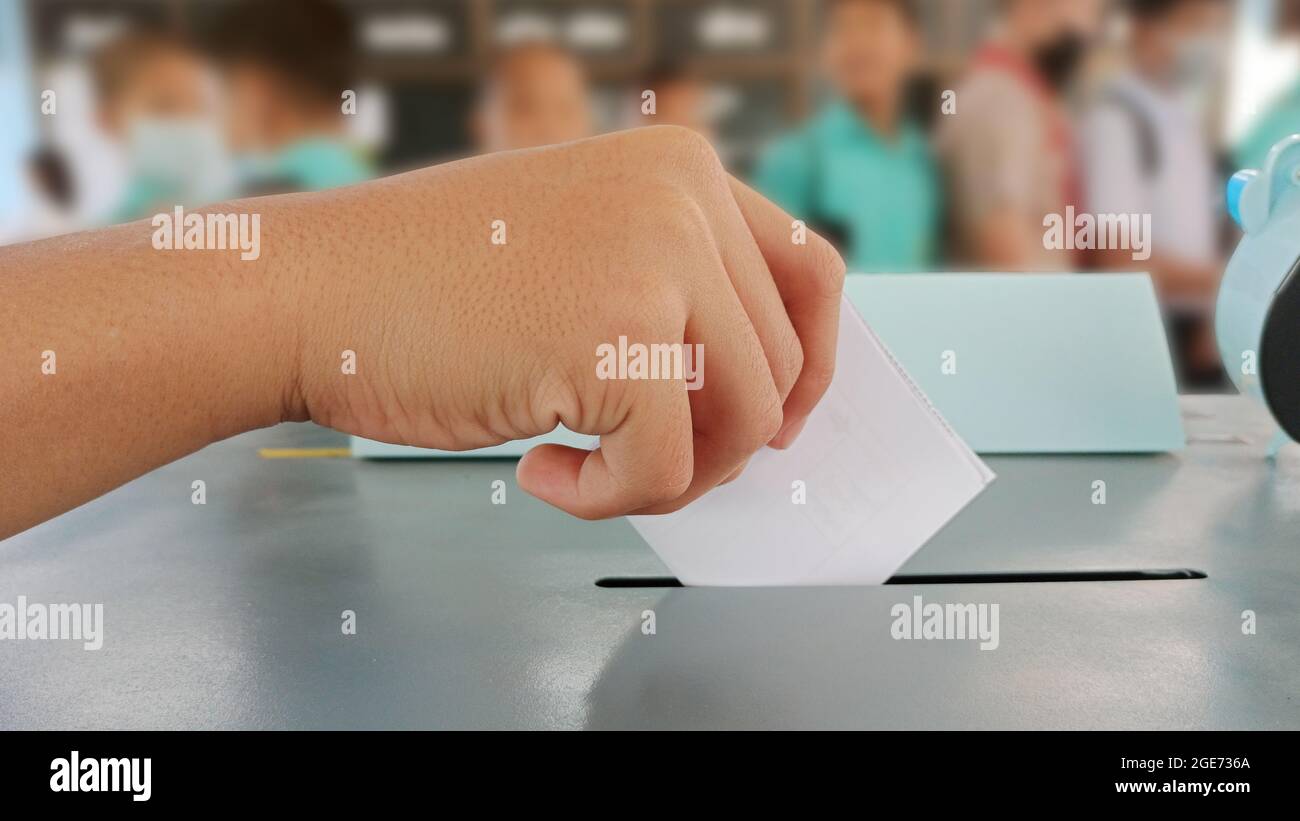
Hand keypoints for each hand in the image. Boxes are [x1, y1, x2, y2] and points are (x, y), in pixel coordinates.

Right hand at [285, 126, 845, 518]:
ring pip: (746, 422)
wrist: (306, 292)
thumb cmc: (423, 284)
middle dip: (720, 440)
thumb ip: (671, 286)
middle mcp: (682, 200)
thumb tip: (756, 390)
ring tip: (588, 463)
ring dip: (673, 473)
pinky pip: (667, 468)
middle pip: (779, 364)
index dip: (809, 363)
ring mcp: (653, 263)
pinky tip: (540, 469)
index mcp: (681, 167)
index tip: (780, 421)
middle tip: (639, 459)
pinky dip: (610, 497)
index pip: (812, 271)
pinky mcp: (613, 341)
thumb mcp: (579, 245)